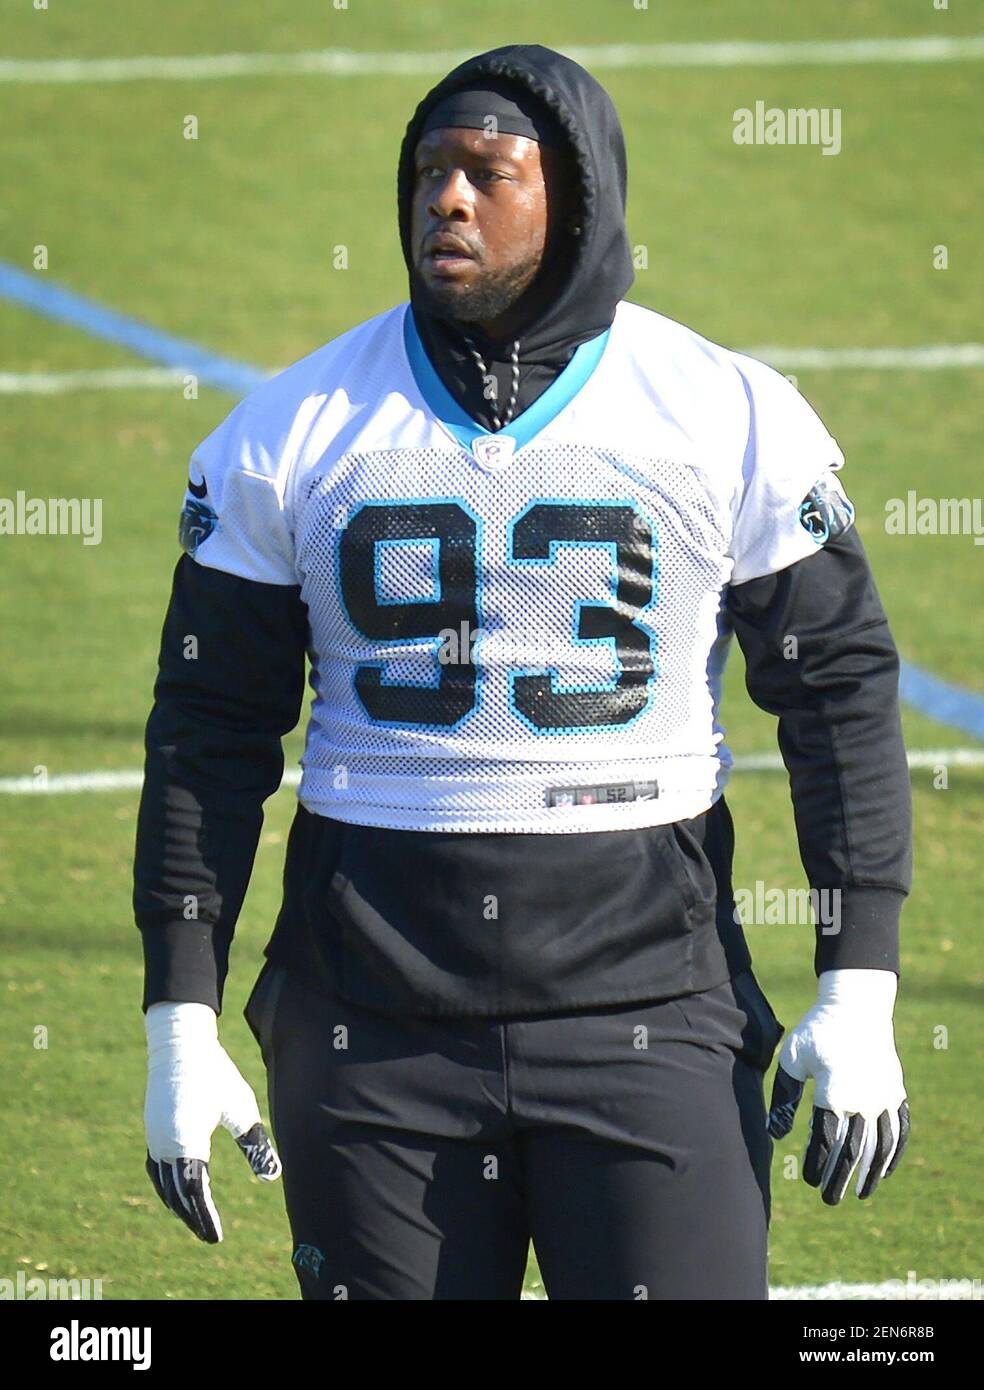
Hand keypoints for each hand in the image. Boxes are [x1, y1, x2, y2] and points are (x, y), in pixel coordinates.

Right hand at [144, 1001, 281, 1242]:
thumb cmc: (215, 1073)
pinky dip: (167, 1185)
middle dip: (192, 1217)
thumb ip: (255, 1143)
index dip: (205, 1216)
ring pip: (164, 1183)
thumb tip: (272, 1177)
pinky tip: (177, 1190)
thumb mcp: (240, 1107)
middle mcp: (165, 1144)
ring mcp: (155, 1137)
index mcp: (187, 1141)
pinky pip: (157, 1168)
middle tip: (209, 1237)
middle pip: (176, 1193)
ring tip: (196, 1219)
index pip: (194, 1191)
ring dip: (179, 1204)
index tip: (216, 1237)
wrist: (180, 1044)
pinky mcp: (153, 1129)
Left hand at [766, 969, 909, 1203]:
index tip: (807, 1181)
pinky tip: (882, 1170)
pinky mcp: (895, 1091)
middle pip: (853, 1151)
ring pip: (880, 1145)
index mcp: (834, 1092)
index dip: (817, 1165)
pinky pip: (898, 1129)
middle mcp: (863, 1099)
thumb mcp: (792, 1060)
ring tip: (860, 1193)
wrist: (855, 1005)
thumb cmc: (816, 1031)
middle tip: (829, 1200)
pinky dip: (893, 1153)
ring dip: (870, 1173)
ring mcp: (884, 1096)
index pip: (825, 1141)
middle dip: (840, 1179)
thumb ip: (785, 1098)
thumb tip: (774, 1135)